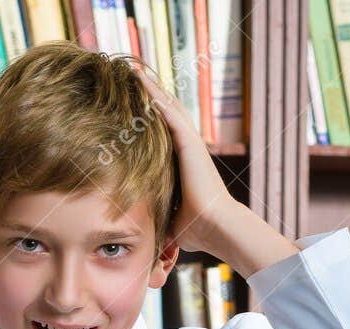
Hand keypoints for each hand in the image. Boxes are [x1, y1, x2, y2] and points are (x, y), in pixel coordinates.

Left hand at [127, 61, 242, 256]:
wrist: (215, 226)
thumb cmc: (197, 228)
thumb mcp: (170, 219)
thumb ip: (160, 219)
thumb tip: (147, 236)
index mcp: (183, 163)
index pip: (164, 134)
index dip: (151, 119)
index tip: (135, 107)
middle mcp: (188, 149)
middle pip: (167, 115)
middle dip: (151, 96)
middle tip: (134, 78)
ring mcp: (189, 144)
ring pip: (168, 109)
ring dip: (152, 90)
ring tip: (135, 72)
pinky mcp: (189, 143)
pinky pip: (170, 114)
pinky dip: (156, 97)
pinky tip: (143, 83)